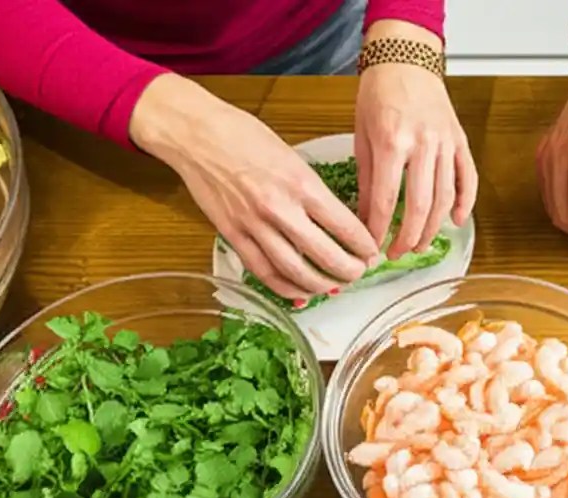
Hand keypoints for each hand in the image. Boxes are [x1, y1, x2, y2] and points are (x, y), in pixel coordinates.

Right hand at [131, 75, 374, 300]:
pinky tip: (301, 293)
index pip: (346, 227)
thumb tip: (336, 221)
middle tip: (359, 273)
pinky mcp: (232, 236)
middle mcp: (280, 208)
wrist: (195, 133)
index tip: (372, 252)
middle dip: (350, 271)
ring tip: (335, 286)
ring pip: (296, 272)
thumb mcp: (292, 156)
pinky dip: (286, 289)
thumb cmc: (242, 135)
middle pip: (327, 256)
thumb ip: (313, 191)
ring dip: (321, 285)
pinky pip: (264, 272)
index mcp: (302, 184)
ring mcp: (254, 225)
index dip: (364, 246)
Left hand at [355, 22, 475, 259]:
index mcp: (392, 141)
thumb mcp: (362, 135)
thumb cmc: (379, 93)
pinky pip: (467, 178)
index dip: (381, 230)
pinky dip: (465, 203)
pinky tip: (456, 222)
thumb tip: (366, 220)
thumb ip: (367, 179)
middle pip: (420, 205)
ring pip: (445, 198)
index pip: (387, 200)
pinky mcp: (459, 141)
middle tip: (397, 253)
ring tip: (419, 244)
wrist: (406, 60)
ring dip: (432, 228)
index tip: (373, 248)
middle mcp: (422, 144)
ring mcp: (445, 143)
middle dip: (408, 237)